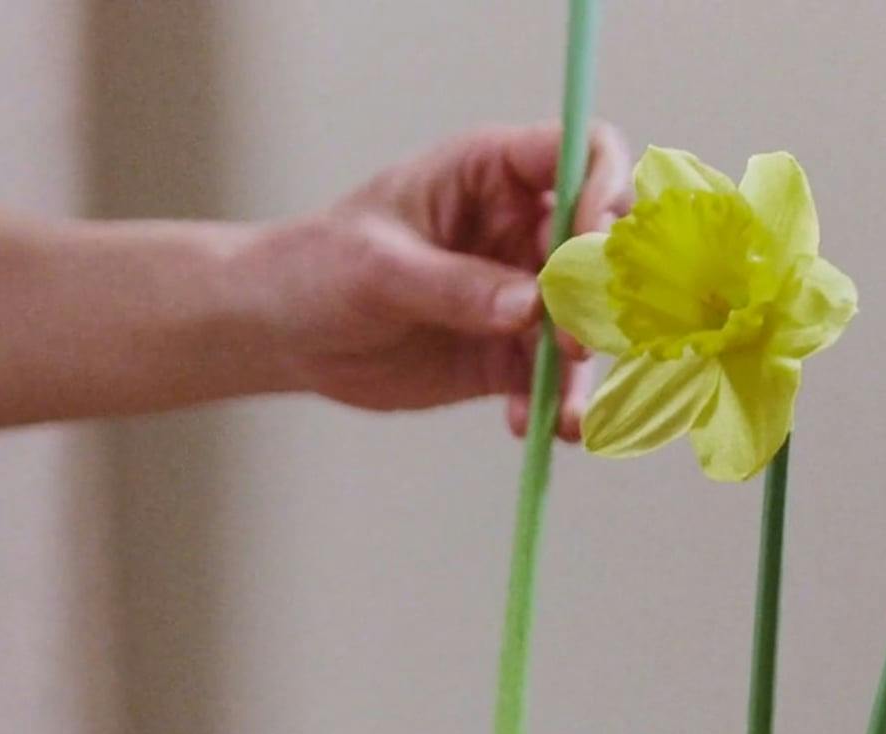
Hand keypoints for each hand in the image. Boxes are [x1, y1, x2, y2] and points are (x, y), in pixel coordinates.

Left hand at [238, 121, 633, 437]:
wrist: (282, 333)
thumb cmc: (317, 267)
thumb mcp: (376, 268)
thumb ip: (454, 285)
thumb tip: (530, 307)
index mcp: (491, 172)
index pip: (581, 155)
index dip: (603, 189)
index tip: (590, 242)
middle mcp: (520, 227)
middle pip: (599, 244)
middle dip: (600, 293)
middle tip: (576, 340)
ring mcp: (520, 292)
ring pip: (586, 320)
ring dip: (586, 368)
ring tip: (567, 414)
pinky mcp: (508, 352)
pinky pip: (554, 377)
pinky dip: (554, 402)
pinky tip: (530, 425)